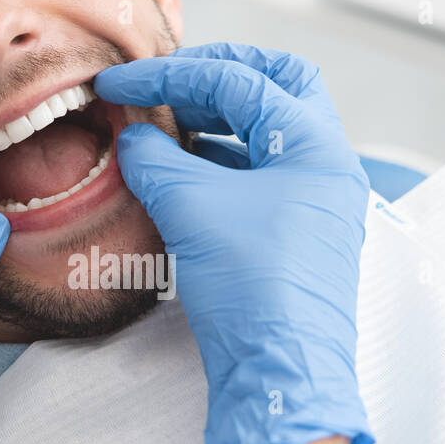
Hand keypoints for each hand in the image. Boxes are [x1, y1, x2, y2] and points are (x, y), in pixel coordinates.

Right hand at [94, 43, 373, 443]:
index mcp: (314, 146)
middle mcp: (322, 164)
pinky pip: (252, 171)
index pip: (238, 81)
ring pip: (262, 130)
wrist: (276, 368)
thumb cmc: (253, 287)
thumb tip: (133, 136)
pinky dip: (212, 158)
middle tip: (164, 80)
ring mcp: (310, 197)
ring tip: (158, 124)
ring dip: (209, 119)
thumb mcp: (190, 205)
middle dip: (214, 76)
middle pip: (273, 87)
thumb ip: (154, 157)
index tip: (122, 82)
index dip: (171, 75)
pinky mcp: (290, 227)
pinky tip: (172, 167)